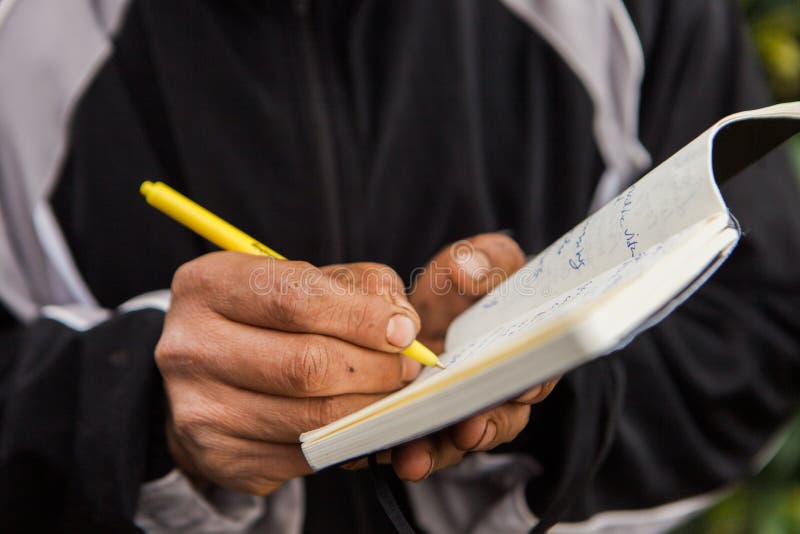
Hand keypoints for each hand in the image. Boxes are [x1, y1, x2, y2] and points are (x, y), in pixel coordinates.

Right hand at [156, 252, 422, 494]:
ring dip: (369, 409)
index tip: (403, 331)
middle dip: (375, 368)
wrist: (207, 372)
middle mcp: (190, 347)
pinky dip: (343, 440)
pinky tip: (355, 421)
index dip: (362, 317)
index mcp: (208, 286)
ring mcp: (198, 409)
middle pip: (307, 364)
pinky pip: (304, 456)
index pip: (296, 299)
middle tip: (405, 369)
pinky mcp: (218, 456)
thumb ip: (361, 285)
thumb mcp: (306, 278)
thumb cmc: (269, 316)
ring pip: (311, 418)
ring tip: (389, 393)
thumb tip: (403, 324)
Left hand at [391, 233, 559, 480]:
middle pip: (503, 416)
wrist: (421, 312)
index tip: (521, 385)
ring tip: (419, 456)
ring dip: (443, 449)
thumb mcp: (475, 261)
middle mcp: (499, 389)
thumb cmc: (462, 285)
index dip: (533, 379)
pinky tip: (395, 456)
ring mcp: (464, 412)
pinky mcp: (429, 427)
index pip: (539, 370)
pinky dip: (411, 454)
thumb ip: (484, 260)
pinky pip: (424, 447)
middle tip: (470, 427)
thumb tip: (469, 270)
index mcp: (523, 349)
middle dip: (487, 423)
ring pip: (461, 440)